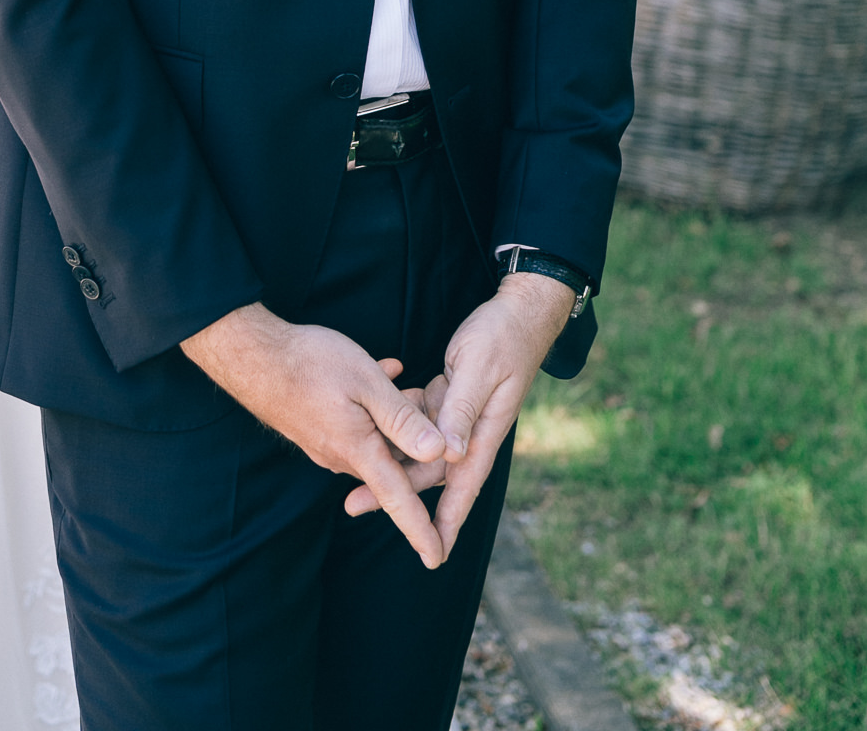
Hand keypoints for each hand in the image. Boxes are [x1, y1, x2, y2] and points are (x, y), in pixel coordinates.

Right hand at [181, 304, 450, 567]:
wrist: (254, 356)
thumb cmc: (311, 363)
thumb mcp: (366, 382)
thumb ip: (402, 419)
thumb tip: (440, 452)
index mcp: (358, 451)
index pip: (397, 500)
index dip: (420, 530)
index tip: (438, 558)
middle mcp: (341, 458)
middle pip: (392, 465)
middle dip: (416, 443)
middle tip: (429, 400)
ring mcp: (326, 446)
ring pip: (376, 441)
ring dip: (396, 418)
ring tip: (407, 383)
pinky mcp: (316, 431)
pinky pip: (358, 426)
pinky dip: (376, 405)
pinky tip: (384, 371)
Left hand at [345, 272, 573, 561]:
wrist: (518, 311)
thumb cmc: (502, 339)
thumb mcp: (479, 371)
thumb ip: (462, 412)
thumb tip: (451, 455)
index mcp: (483, 434)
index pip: (462, 488)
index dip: (446, 522)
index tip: (431, 554)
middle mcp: (469, 432)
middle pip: (428, 471)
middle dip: (395, 491)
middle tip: (353, 504)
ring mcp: (457, 415)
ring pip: (418, 446)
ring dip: (388, 455)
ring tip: (349, 468)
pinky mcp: (448, 396)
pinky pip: (417, 417)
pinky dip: (396, 418)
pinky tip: (370, 413)